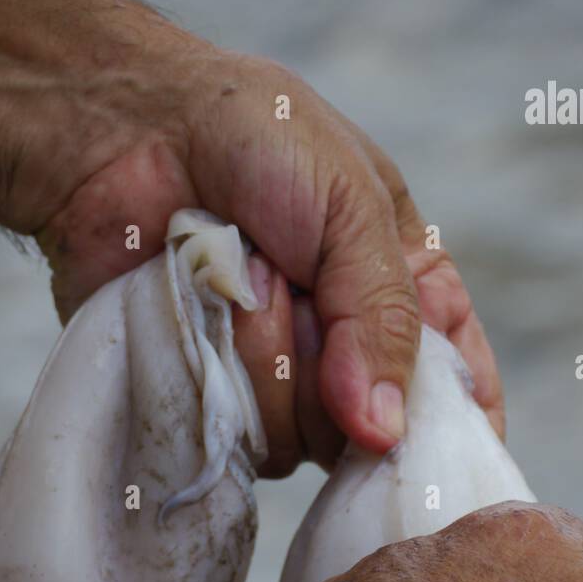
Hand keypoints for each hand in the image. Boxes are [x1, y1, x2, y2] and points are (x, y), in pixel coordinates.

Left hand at [2, 0, 502, 470]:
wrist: (123, 131)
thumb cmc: (252, 140)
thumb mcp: (352, 208)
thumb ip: (383, 319)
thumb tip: (383, 433)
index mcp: (403, 295)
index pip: (459, 387)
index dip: (459, 428)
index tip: (443, 450)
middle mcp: (345, 355)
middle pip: (370, 434)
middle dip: (330, 366)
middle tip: (294, 280)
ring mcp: (278, 385)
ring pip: (297, 441)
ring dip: (262, 356)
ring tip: (236, 277)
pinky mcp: (215, 403)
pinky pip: (234, 438)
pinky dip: (216, 374)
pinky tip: (199, 315)